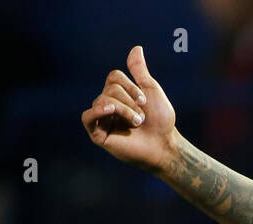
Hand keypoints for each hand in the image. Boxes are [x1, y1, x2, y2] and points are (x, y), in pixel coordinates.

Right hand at [81, 46, 177, 172]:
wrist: (165, 145)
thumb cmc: (161, 121)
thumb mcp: (151, 91)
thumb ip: (140, 71)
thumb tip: (137, 48)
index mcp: (118, 94)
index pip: (114, 77)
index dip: (130, 85)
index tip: (144, 100)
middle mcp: (107, 105)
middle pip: (109, 89)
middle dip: (129, 100)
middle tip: (142, 117)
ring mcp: (102, 119)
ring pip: (102, 101)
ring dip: (124, 109)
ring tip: (137, 122)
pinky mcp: (98, 135)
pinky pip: (87, 117)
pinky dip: (97, 111)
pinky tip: (110, 110)